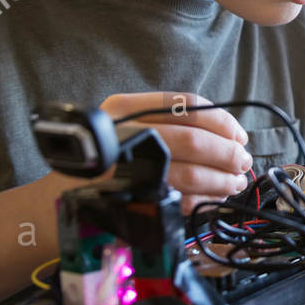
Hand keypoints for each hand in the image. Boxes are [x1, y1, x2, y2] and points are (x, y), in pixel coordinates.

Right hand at [98, 91, 251, 213]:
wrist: (61, 192)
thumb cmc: (108, 156)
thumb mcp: (128, 124)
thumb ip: (170, 122)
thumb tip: (231, 136)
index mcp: (124, 108)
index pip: (185, 104)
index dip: (222, 120)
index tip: (239, 135)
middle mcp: (123, 134)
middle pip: (194, 140)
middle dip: (228, 153)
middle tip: (243, 161)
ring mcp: (126, 169)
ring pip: (191, 173)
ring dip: (222, 180)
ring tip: (235, 182)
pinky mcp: (130, 200)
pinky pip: (179, 200)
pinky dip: (204, 200)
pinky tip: (215, 199)